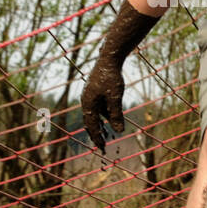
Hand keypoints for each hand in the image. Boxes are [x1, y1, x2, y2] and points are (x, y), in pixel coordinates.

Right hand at [81, 0, 157, 152]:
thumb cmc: (111, 78)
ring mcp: (91, 96)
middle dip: (96, 135)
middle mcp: (87, 101)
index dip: (97, 138)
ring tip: (105, 137)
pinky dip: (104, 116)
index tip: (102, 148)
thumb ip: (116, 114)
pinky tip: (110, 121)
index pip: (92, 126)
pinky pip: (99, 108)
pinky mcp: (96, 92)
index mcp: (88, 103)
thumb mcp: (115, 98)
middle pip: (90, 122)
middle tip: (102, 147)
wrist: (109, 59)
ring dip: (101, 126)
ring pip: (96, 115)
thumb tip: (119, 131)